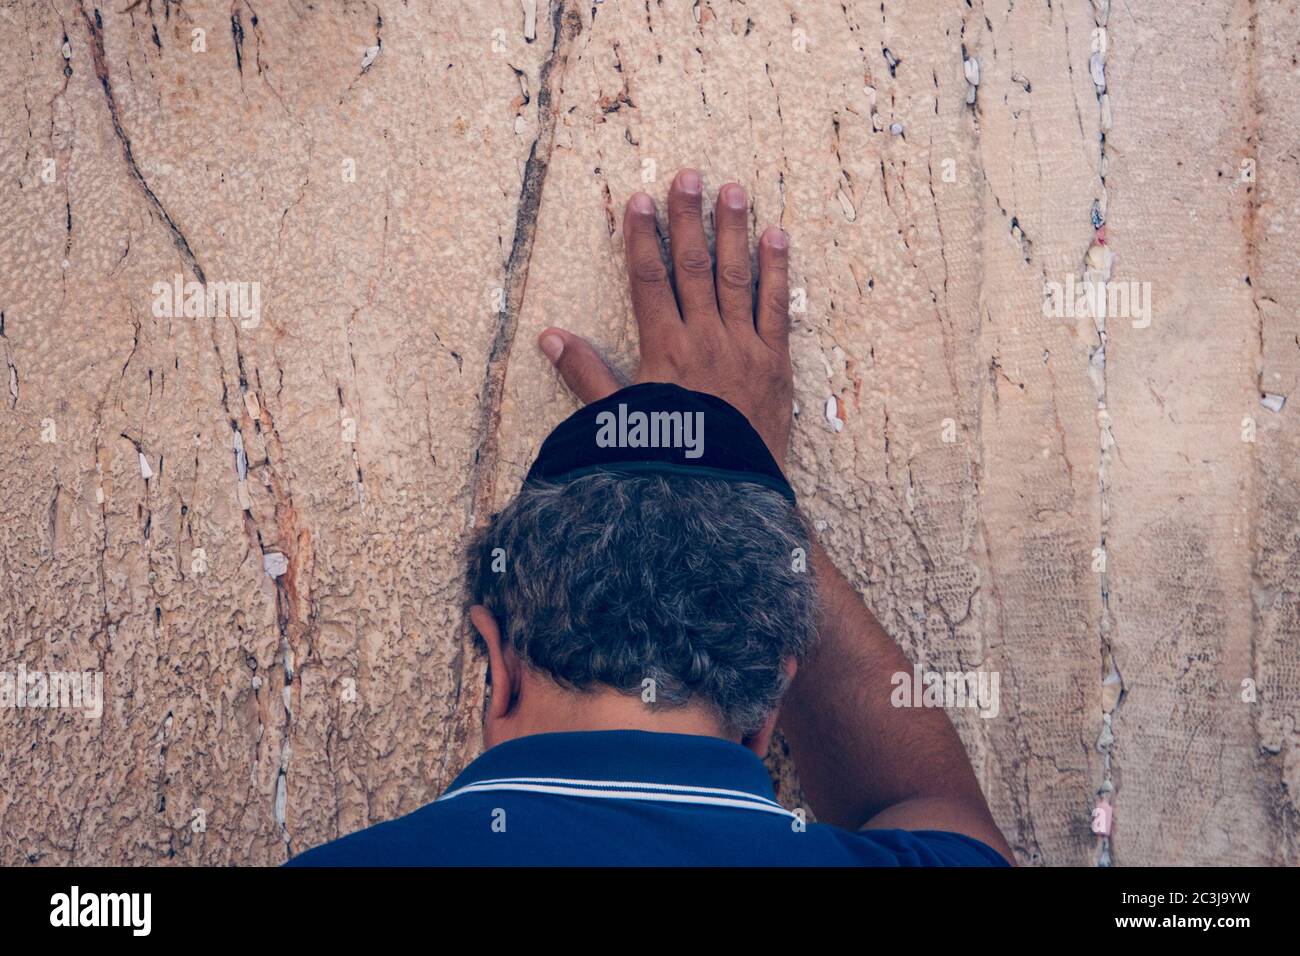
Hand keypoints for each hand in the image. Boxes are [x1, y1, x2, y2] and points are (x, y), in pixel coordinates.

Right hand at [538, 168, 793, 465]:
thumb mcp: (619, 422)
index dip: (643, 236)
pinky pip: (777, 308)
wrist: (725, 494)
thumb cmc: (668, 459)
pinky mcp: (776, 363)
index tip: (640, 198)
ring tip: (734, 190)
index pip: (649, 279)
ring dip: (734, 231)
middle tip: (689, 175)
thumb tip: (550, 338)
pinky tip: (777, 237)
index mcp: (665, 348)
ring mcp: (744, 346)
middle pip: (693, 266)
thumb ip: (586, 377)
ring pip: (737, 277)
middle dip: (688, 218)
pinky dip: (777, 271)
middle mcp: (705, 337)